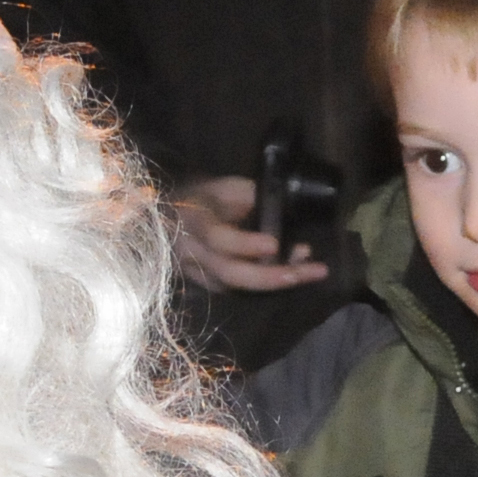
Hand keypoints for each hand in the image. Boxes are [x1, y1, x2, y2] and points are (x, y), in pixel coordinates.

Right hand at [171, 176, 329, 293]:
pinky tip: (294, 274)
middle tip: (308, 271)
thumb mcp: (220, 187)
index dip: (244, 244)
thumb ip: (246, 195)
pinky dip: (268, 284)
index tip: (274, 244)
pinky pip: (239, 289)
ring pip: (237, 286)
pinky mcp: (207, 285)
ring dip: (277, 282)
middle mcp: (192, 252)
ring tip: (312, 272)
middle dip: (271, 276)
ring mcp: (197, 274)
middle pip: (230, 273)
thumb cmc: (198, 198)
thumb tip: (280, 206)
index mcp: (192, 220)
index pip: (217, 238)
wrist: (165, 220)